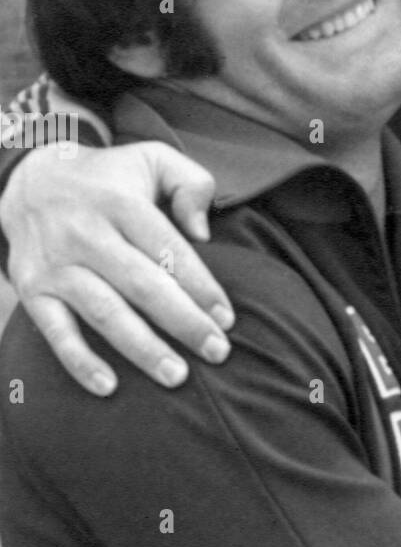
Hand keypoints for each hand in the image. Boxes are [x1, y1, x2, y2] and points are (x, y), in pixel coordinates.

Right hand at [1, 142, 233, 394]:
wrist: (28, 180)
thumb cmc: (108, 179)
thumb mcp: (152, 158)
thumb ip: (190, 184)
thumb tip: (204, 232)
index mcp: (121, 202)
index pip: (168, 249)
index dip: (200, 286)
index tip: (226, 319)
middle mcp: (86, 233)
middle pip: (142, 284)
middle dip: (183, 322)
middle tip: (217, 353)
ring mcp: (57, 264)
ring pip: (104, 312)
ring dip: (141, 348)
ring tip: (177, 376)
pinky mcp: (32, 288)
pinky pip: (55, 331)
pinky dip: (79, 361)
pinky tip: (109, 387)